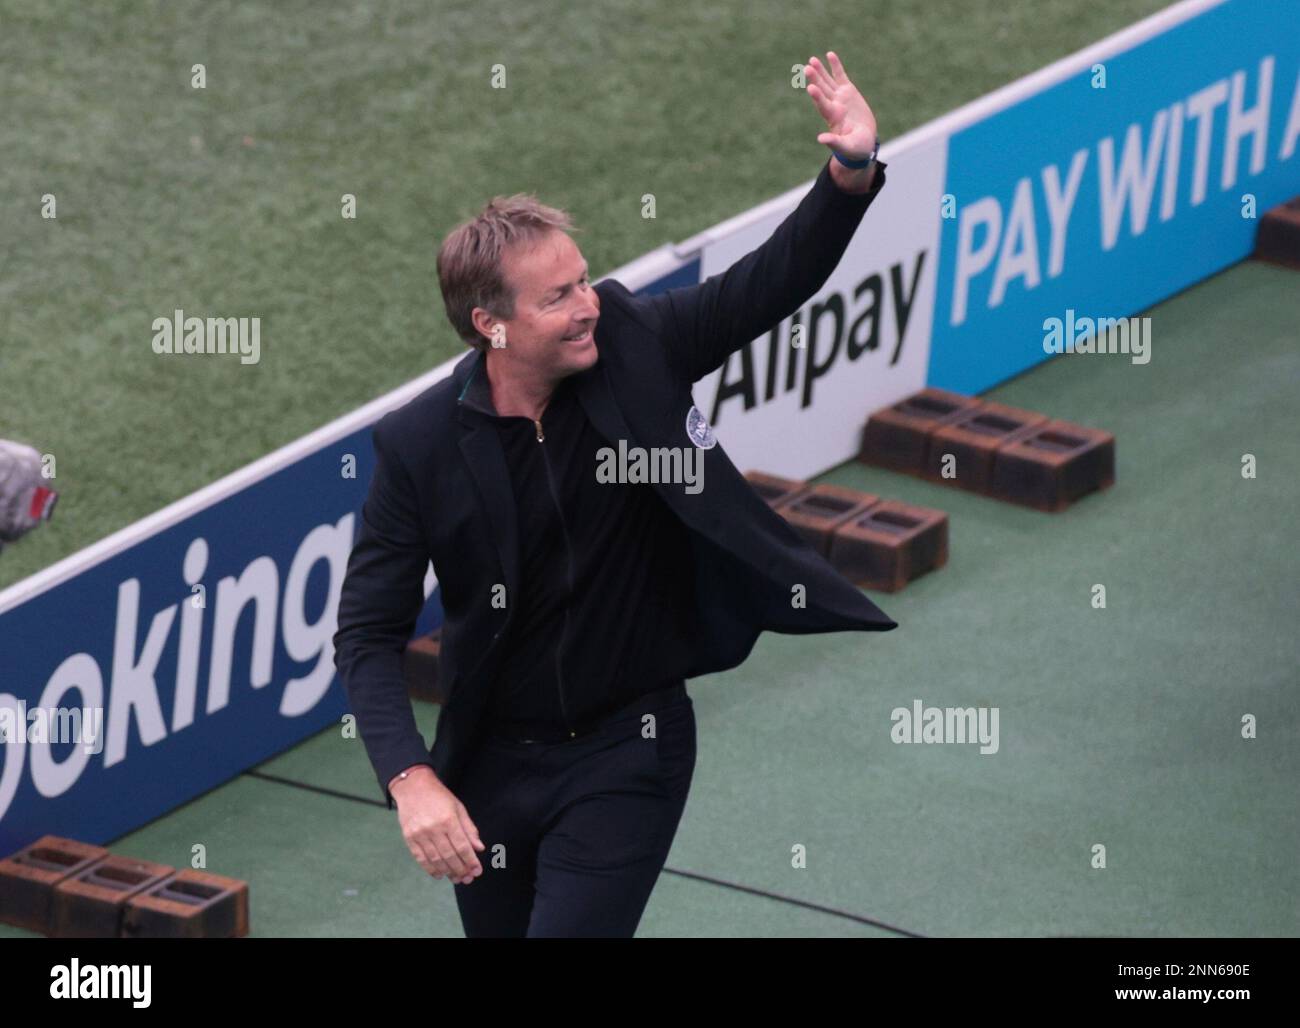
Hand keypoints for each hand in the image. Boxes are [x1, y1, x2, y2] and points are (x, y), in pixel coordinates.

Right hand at [392, 768, 485, 884]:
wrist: (413, 787)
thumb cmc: (439, 797)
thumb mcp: (458, 807)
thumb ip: (469, 829)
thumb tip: (479, 848)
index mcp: (449, 819)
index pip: (462, 846)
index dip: (471, 861)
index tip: (477, 871)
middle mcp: (434, 828)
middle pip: (450, 855)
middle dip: (461, 870)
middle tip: (468, 879)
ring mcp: (420, 834)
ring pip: (436, 859)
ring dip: (447, 872)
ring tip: (456, 879)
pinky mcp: (409, 838)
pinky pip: (420, 858)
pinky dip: (430, 869)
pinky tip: (439, 874)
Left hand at [805, 51, 877, 162]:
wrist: (864, 142)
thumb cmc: (856, 148)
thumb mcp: (847, 146)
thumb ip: (835, 142)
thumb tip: (820, 139)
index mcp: (833, 118)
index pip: (823, 105)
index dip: (817, 97)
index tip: (811, 87)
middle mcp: (834, 105)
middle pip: (822, 90)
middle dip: (815, 79)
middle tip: (807, 68)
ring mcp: (840, 97)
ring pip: (828, 81)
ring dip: (820, 71)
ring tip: (812, 60)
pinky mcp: (848, 92)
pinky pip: (840, 76)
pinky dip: (835, 66)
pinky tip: (830, 54)